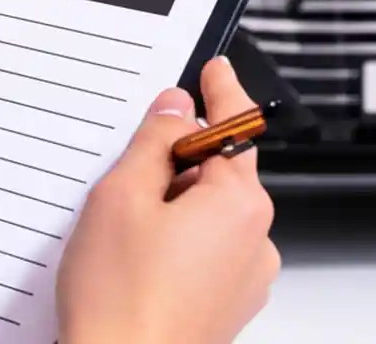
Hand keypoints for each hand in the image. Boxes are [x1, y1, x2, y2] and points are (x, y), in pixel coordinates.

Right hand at [57, 56, 279, 343]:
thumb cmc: (120, 302)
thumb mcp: (121, 197)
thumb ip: (152, 144)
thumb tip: (175, 111)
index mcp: (239, 204)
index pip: (235, 125)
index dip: (220, 91)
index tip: (215, 70)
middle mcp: (255, 240)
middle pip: (216, 172)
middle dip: (173, 166)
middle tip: (124, 180)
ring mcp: (243, 278)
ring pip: (206, 215)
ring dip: (170, 210)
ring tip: (123, 237)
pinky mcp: (225, 305)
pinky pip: (204, 253)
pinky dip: (173, 246)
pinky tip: (134, 263)